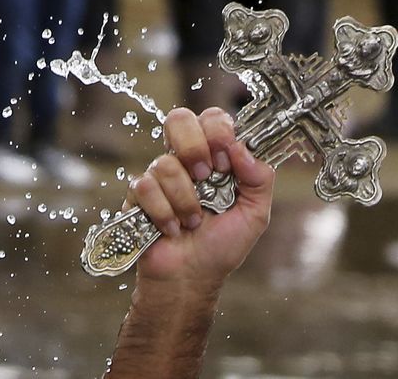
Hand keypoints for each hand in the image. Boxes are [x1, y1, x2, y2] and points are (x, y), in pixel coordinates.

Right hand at [125, 107, 274, 291]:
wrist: (191, 279)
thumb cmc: (220, 247)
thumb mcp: (255, 214)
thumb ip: (260, 179)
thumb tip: (242, 148)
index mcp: (215, 157)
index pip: (212, 118)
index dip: (218, 132)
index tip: (225, 161)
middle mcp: (185, 160)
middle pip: (179, 119)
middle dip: (194, 148)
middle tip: (205, 177)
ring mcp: (160, 175)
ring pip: (166, 164)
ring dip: (185, 201)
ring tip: (192, 221)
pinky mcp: (138, 194)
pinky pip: (146, 187)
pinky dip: (164, 214)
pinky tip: (172, 229)